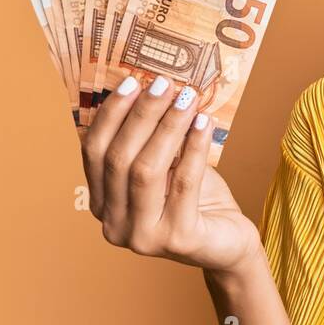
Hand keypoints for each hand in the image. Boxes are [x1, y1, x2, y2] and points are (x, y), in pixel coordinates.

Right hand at [81, 74, 262, 272]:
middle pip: (118, 158)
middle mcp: (114, 225)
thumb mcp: (168, 168)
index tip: (131, 81)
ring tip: (187, 97)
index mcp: (102, 204)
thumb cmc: (197, 200)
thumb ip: (152, 141)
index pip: (94, 152)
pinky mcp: (178, 240)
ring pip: (146, 170)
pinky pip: (184, 183)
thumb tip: (152, 88)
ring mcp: (142, 238)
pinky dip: (195, 148)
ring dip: (168, 127)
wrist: (229, 243)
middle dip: (141, 115)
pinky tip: (204, 123)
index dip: (111, 114)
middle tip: (163, 83)